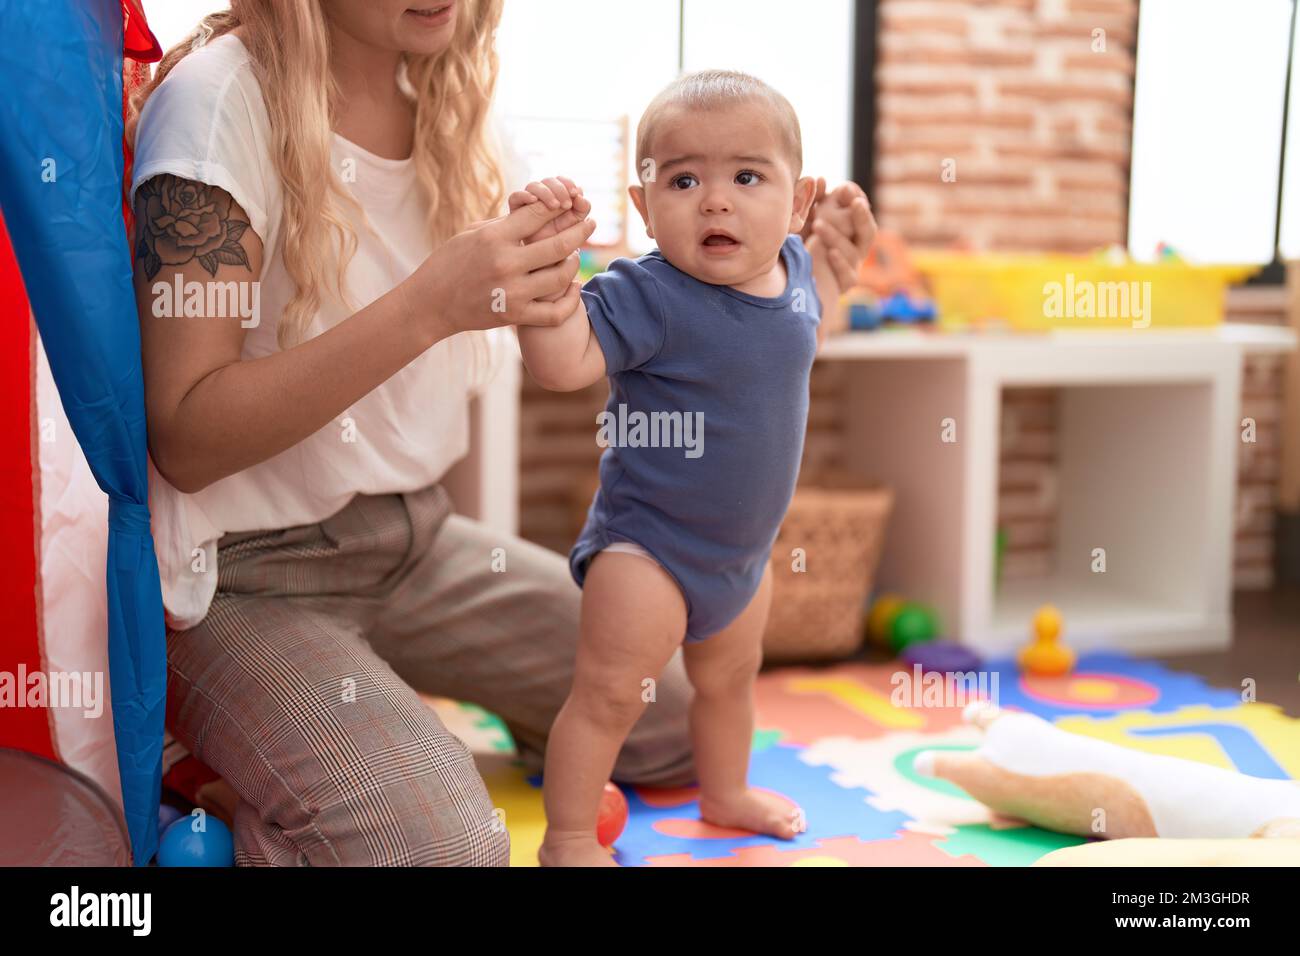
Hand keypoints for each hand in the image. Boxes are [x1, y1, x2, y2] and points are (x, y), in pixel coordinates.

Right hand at [403, 198, 596, 341]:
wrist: (431, 303)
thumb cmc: (450, 262)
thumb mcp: (472, 233)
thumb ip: (505, 224)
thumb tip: (537, 210)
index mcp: (494, 237)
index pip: (537, 214)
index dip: (559, 205)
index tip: (570, 202)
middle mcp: (505, 264)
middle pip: (557, 245)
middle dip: (580, 231)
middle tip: (591, 224)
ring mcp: (511, 292)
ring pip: (561, 277)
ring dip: (574, 264)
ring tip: (575, 256)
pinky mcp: (514, 316)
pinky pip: (554, 313)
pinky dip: (571, 301)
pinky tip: (574, 288)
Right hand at [508, 176, 591, 244]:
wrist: (543, 265)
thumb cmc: (560, 248)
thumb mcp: (574, 228)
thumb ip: (580, 210)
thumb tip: (581, 195)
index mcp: (557, 200)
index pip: (560, 182)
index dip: (567, 183)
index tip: (576, 193)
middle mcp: (541, 201)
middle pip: (548, 181)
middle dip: (559, 188)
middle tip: (567, 204)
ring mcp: (527, 206)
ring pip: (533, 186)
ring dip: (546, 192)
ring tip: (554, 205)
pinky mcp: (514, 214)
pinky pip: (515, 198)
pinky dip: (524, 195)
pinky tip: (533, 200)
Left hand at [803, 180, 875, 290]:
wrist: (790, 282)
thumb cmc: (801, 245)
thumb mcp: (805, 220)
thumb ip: (814, 201)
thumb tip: (821, 179)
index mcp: (852, 230)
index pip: (861, 212)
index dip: (857, 199)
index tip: (846, 188)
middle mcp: (856, 248)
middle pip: (868, 232)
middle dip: (862, 216)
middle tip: (855, 202)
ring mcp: (852, 267)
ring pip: (853, 252)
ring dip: (836, 236)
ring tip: (818, 224)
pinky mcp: (843, 285)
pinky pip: (848, 275)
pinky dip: (840, 263)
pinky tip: (830, 252)